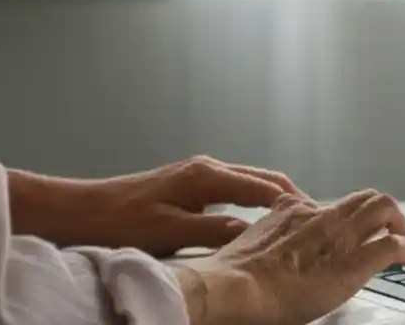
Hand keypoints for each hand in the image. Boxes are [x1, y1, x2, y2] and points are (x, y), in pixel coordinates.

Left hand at [9, 155, 309, 256]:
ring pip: (250, 184)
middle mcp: (207, 169)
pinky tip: (260, 223)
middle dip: (294, 197)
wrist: (82, 211)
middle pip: (264, 179)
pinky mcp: (189, 187)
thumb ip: (218, 232)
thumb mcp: (173, 233)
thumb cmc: (120, 221)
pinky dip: (254, 203)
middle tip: (321, 220)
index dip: (296, 204)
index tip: (322, 219)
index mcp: (208, 176)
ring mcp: (198, 176)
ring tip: (299, 223)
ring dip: (275, 200)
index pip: (267, 188)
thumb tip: (256, 235)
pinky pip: (234, 191)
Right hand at [173, 189, 404, 324]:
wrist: (233, 288)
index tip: (345, 232)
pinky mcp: (354, 261)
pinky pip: (395, 246)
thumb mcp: (245, 249)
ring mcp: (338, 235)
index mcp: (288, 211)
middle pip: (362, 197)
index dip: (342, 218)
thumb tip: (259, 264)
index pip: (325, 204)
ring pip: (384, 207)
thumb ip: (262, 246)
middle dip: (382, 212)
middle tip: (390, 230)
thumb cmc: (231, 280)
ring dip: (402, 223)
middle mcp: (317, 215)